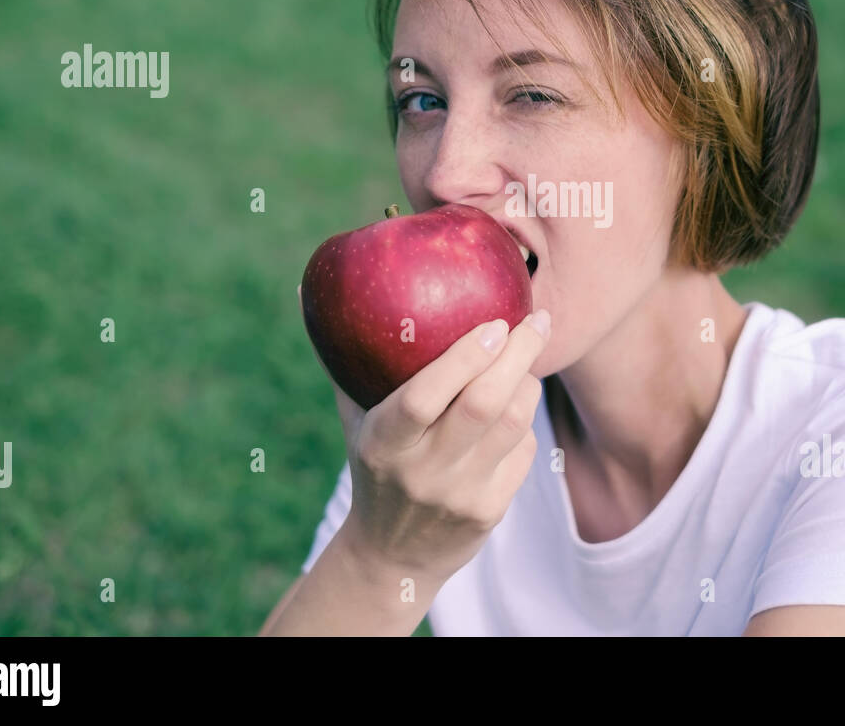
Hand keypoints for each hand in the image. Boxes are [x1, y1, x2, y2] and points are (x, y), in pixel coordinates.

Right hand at [299, 284, 549, 582]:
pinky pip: (525, 451)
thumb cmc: (375, 466)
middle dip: (518, 355)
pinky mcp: (490, 511)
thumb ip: (345, 362)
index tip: (493, 323)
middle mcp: (421, 471)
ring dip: (528, 382)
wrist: (392, 557)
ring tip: (525, 360)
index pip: (423, 397)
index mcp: (381, 444)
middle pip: (484, 404)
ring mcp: (460, 494)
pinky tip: (516, 405)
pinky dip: (526, 420)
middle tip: (536, 321)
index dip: (463, 358)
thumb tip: (308, 286)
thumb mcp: (354, 422)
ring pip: (514, 424)